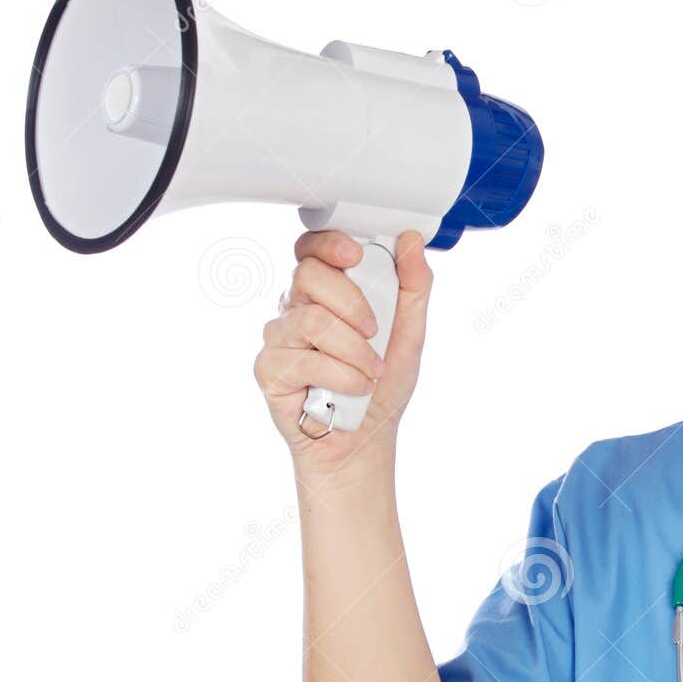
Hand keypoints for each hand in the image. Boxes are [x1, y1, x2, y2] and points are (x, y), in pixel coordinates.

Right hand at [254, 230, 432, 472]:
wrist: (364, 440)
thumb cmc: (381, 386)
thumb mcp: (410, 333)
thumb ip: (413, 287)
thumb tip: (411, 241)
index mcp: (325, 292)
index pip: (312, 249)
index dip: (329, 244)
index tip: (356, 256)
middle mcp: (296, 309)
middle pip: (308, 276)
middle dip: (352, 302)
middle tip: (375, 330)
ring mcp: (279, 338)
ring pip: (310, 320)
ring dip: (354, 350)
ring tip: (371, 371)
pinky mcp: (270, 369)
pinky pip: (303, 359)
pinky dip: (341, 376)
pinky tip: (354, 389)